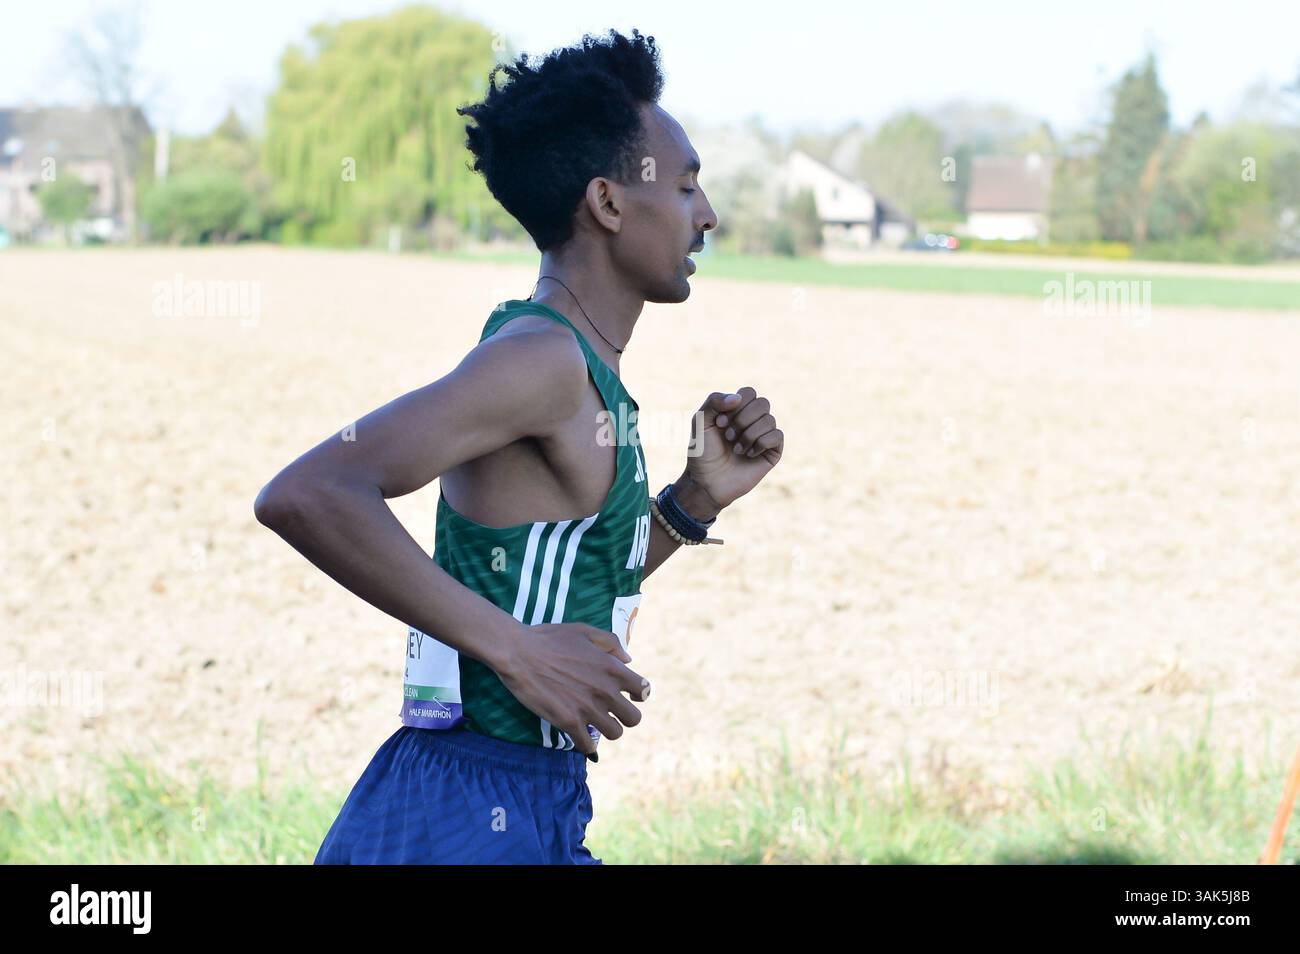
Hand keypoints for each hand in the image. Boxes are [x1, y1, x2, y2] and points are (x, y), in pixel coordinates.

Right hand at [495, 621, 649, 754]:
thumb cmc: (549, 638)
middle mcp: (606, 690)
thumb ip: (610, 643)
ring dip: (605, 730)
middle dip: (624, 717)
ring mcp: (588, 708)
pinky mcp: (569, 722)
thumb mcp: (583, 631)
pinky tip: (577, 734)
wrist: (519, 653)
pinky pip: (588, 745)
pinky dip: (585, 743)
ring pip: (615, 734)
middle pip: (634, 719)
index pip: (644, 691)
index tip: (627, 696)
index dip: (637, 695)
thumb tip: (628, 660)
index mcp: (612, 668)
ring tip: (593, 723)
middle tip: (610, 713)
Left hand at [685, 387, 783, 508]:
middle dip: (743, 420)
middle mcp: (753, 420)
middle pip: (763, 403)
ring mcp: (764, 435)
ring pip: (770, 420)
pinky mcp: (773, 451)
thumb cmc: (703, 452)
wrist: (708, 482)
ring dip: (748, 435)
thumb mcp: (700, 422)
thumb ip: (714, 401)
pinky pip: (777, 436)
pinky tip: (749, 455)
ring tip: (736, 449)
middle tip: (728, 436)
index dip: (736, 405)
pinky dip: (760, 444)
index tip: (720, 423)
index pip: (749, 393)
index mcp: (738, 410)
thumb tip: (738, 398)